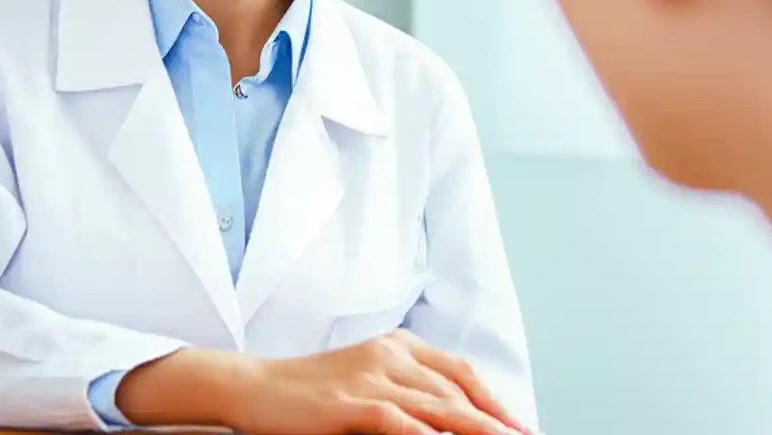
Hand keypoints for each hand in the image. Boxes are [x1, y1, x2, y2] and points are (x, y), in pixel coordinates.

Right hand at [226, 329, 527, 434]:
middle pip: (457, 390)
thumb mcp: (363, 380)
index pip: (460, 371)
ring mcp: (370, 377)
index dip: (494, 400)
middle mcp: (389, 354)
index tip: (518, 426)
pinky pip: (399, 421)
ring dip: (475, 429)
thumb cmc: (308, 391)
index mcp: (397, 345)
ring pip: (438, 405)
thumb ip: (404, 391)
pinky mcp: (350, 403)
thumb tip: (445, 417)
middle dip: (494, 421)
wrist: (253, 387)